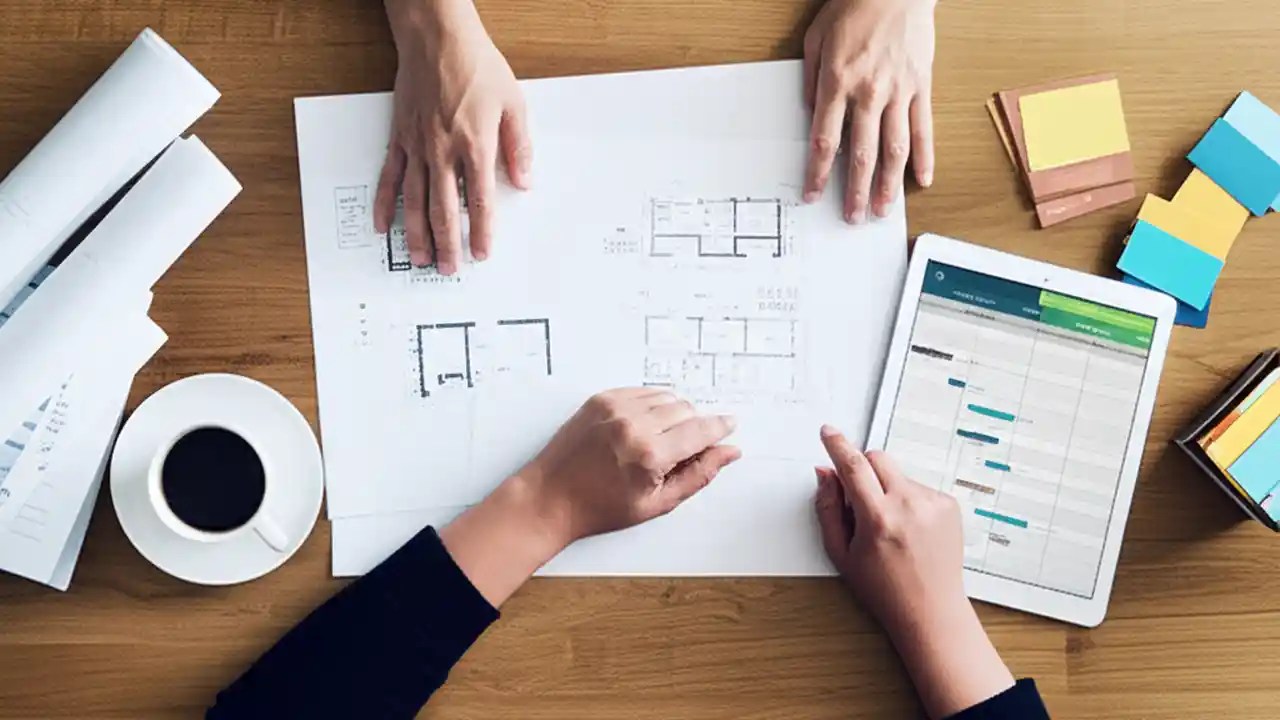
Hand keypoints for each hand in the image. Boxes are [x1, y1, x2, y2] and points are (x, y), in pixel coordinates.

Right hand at [377, 0, 531, 274]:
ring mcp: (417, 147)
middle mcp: (443, 151)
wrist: (437, 38)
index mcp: (475, 145)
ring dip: (417, 234)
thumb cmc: (476, 66)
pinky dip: (384, 204)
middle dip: (447, 244)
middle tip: (449, 269)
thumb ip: (519, 147)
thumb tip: (524, 181)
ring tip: (420, 259)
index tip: (482, 253)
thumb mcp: (513, 104)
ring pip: (415, 201)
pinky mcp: (400, 138)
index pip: (480, 201)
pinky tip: (382, 225)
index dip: (482, 232)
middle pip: (444, 210)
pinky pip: (389, 178)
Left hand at [441, 389, 739, 606]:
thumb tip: (729, 452)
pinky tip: (640, 428)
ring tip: (656, 441)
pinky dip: (650, 406)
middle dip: (692, 427)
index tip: (729, 425)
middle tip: (678, 451)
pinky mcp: (601, 399)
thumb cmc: (600, 507)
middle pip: (686, 409)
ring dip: (671, 414)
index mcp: (650, 455)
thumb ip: (698, 475)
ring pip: (666, 397)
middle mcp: (633, 425)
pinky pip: (642, 391)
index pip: (700, 430)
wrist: (551, 497)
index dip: (719, 428)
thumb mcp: (657, 503)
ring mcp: (615, 408)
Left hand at [802, 0, 935, 222]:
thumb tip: (811, 114)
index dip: (817, 173)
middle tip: (851, 217)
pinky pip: (924, 128)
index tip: (812, 195)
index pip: (824, 140)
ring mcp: (899, 92)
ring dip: (888, 184)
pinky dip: (925, 157)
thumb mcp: (815, 39)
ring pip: (894, 149)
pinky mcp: (921, 86)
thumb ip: (811, 80)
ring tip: (882, 210)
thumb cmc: (853, 7)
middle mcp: (869, 93)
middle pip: (860, 154)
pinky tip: (922, 180)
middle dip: (853, 191)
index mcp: (837, 83)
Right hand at [814, 426, 1013, 717]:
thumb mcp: (842, 554)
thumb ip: (828, 509)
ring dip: (887, 489)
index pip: (853, 467)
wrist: (930, 609)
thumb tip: (825, 474)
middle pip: (878, 458)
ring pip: (898, 474)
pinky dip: (908, 500)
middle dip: (863, 468)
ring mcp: (933, 504)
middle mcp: (909, 506)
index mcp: (879, 519)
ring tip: (890, 527)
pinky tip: (909, 530)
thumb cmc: (883, 588)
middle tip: (859, 497)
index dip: (838, 445)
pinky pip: (918, 488)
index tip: (829, 432)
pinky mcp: (948, 505)